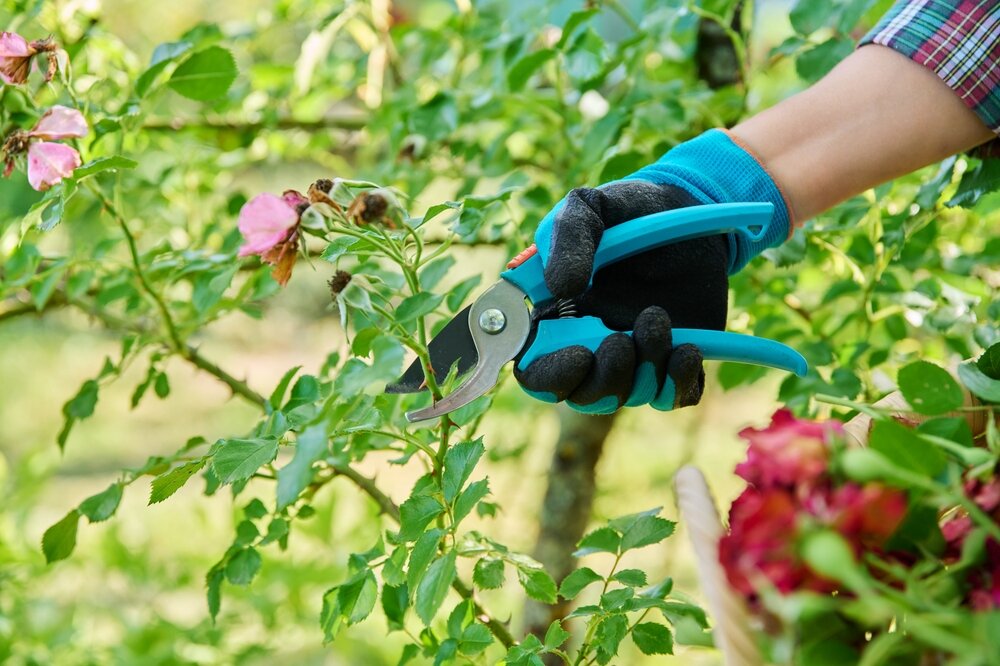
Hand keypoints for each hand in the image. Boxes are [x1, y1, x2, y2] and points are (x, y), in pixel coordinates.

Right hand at [513, 180, 729, 413]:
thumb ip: (566, 238)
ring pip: (627, 396)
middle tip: (621, 339)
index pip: (536, 370)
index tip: (580, 354)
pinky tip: (686, 349)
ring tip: (658, 318)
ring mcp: (633, 355)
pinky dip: (678, 382)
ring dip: (643, 369)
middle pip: (582, 393)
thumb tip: (559, 288)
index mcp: (555, 316)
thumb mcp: (589, 206)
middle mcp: (589, 343)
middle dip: (603, 377)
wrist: (690, 207)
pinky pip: (672, 397)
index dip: (552, 375)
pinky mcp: (672, 359)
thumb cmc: (627, 208)